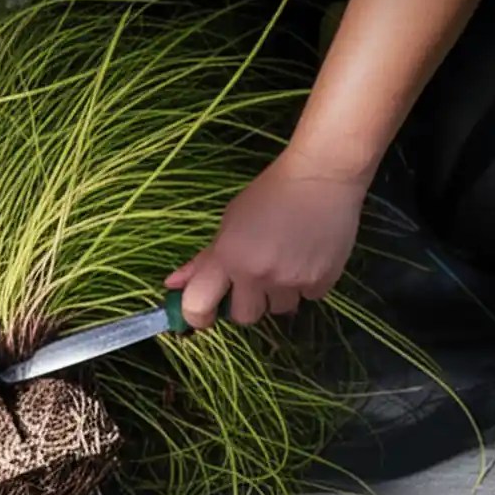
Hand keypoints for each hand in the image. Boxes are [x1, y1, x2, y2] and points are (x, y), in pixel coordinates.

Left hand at [165, 147, 368, 328]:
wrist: (321, 177)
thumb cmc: (269, 195)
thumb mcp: (229, 222)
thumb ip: (203, 260)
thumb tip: (172, 285)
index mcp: (228, 257)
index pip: (198, 306)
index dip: (196, 317)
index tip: (202, 316)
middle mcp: (257, 273)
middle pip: (244, 317)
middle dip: (245, 303)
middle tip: (253, 280)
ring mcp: (292, 279)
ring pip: (278, 310)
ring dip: (278, 295)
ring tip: (286, 263)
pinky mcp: (323, 280)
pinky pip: (309, 298)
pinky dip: (306, 285)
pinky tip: (308, 258)